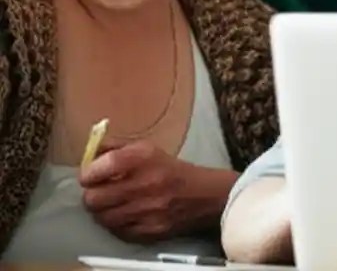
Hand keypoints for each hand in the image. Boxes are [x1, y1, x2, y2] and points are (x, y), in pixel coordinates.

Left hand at [80, 140, 202, 242]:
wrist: (205, 195)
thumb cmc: (171, 169)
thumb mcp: (147, 150)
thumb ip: (115, 149)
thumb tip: (89, 155)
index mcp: (144, 157)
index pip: (100, 167)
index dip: (88, 174)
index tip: (89, 176)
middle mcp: (145, 183)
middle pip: (94, 198)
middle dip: (93, 195)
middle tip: (99, 193)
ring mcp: (148, 210)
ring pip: (103, 217)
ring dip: (104, 212)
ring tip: (112, 205)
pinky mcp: (150, 230)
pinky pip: (118, 230)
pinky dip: (118, 224)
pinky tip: (126, 215)